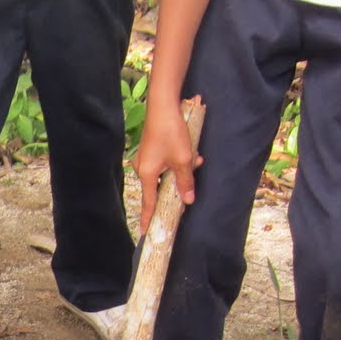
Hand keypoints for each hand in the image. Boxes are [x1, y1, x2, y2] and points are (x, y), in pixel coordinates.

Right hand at [134, 101, 201, 238]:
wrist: (163, 106)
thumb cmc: (171, 133)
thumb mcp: (184, 159)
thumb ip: (186, 181)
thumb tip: (188, 200)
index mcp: (148, 174)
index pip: (149, 202)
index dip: (148, 219)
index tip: (144, 233)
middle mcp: (143, 168)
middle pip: (160, 187)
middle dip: (177, 185)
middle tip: (189, 184)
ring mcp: (146, 159)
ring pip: (166, 173)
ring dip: (182, 170)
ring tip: (196, 158)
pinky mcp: (151, 150)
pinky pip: (165, 163)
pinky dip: (178, 162)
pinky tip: (191, 152)